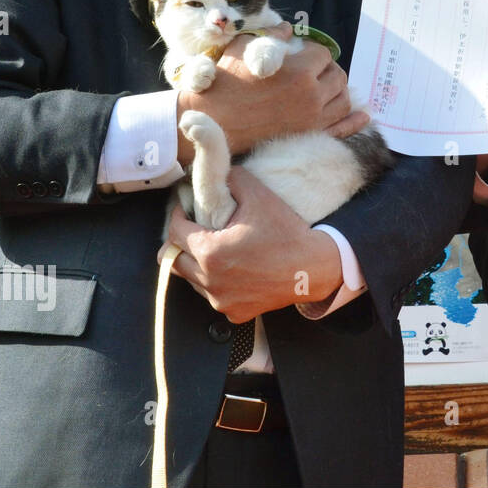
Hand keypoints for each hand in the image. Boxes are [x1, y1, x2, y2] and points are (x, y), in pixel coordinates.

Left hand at [160, 167, 342, 321]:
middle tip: (194, 230)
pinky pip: (215, 296)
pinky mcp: (235, 312)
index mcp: (210, 251)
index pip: (174, 232)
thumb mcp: (260, 196)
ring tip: (217, 250)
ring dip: (197, 264)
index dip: (177, 216)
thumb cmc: (287, 232)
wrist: (314, 268)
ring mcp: (221, 300)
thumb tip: (218, 175)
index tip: (184, 210)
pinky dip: (218, 284)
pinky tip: (235, 271)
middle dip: (179, 243)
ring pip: (192, 280)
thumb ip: (233, 179)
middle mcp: (209, 280)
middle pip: (173, 261)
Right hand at [176, 22, 364, 162]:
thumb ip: (271, 36)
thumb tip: (288, 29)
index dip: (312, 52)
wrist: (211, 121)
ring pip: (342, 100)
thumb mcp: (244, 49)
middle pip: (337, 77)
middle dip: (327, 70)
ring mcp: (312, 119)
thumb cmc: (224, 83)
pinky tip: (363, 115)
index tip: (302, 54)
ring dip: (337, 90)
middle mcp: (312, 96)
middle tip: (313, 70)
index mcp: (300, 72)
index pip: (323, 55)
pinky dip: (354, 121)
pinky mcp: (307, 136)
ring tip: (325, 87)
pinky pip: (341, 129)